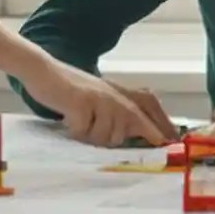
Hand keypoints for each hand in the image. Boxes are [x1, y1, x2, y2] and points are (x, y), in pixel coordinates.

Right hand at [27, 65, 169, 147]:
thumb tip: (142, 136)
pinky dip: (74, 131)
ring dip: (89, 136)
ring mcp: (101, 98)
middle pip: (126, 131)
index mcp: (121, 93)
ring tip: (78, 120)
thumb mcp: (100, 100)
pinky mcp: (83, 103)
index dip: (162, 127)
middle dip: (109, 139)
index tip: (171, 143)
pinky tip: (69, 119)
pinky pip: (84, 133)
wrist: (43, 71)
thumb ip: (118, 115)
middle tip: (90, 126)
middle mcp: (115, 95)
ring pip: (104, 137)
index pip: (150, 108)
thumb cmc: (70, 91)